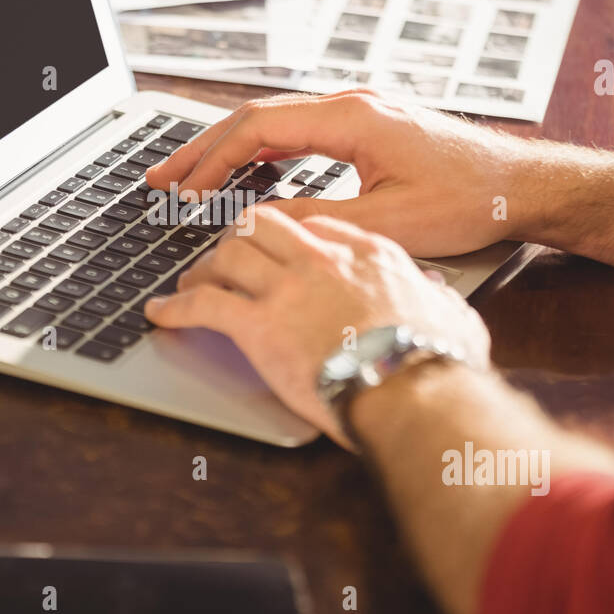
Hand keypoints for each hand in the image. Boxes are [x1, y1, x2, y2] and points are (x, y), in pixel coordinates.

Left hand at [145, 205, 490, 444]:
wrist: (412, 390)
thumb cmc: (435, 360)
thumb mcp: (452, 314)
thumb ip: (437, 296)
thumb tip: (439, 295)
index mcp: (366, 251)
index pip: (312, 223)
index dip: (286, 234)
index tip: (275, 248)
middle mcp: (321, 259)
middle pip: (261, 225)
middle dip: (236, 239)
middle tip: (224, 257)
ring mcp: (287, 289)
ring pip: (227, 255)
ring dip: (202, 270)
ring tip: (190, 285)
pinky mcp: (258, 326)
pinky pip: (203, 305)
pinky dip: (176, 308)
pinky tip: (161, 313)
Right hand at [146, 90, 532, 257]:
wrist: (520, 186)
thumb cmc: (470, 200)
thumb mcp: (389, 225)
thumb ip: (320, 222)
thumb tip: (261, 228)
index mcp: (352, 118)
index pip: (258, 128)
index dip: (211, 160)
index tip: (182, 192)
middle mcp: (351, 105)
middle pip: (256, 119)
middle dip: (202, 149)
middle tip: (159, 177)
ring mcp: (359, 113)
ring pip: (274, 124)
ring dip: (228, 150)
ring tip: (186, 177)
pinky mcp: (367, 129)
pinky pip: (298, 133)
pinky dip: (261, 154)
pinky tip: (242, 175)